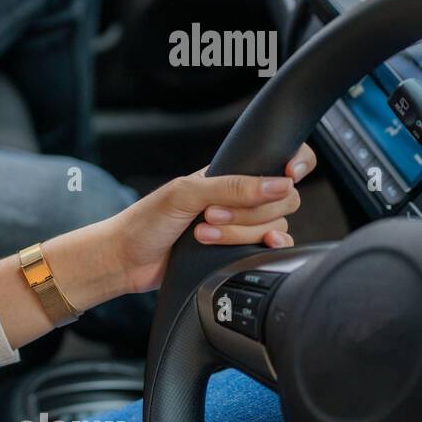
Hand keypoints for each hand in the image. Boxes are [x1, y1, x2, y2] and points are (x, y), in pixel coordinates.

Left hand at [108, 144, 317, 293]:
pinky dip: (266, 248)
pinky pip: (273, 248)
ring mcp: (241, 226)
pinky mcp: (239, 252)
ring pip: (275, 224)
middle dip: (249, 211)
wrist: (125, 260)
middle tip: (209, 215)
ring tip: (203, 235)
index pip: (279, 160)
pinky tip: (252, 248)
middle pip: (283, 198)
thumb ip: (231, 187)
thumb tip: (279, 184)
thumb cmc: (144, 221)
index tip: (288, 175)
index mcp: (227, 175)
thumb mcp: (184, 194)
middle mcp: (239, 198)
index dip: (295, 165)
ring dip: (240, 232)